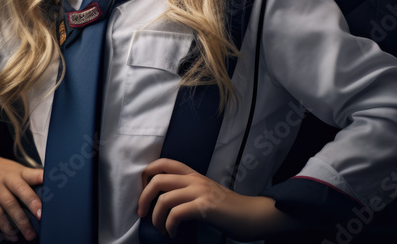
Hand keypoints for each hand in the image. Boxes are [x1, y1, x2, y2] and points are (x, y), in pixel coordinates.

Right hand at [0, 148, 43, 241]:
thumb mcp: (13, 169)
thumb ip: (28, 180)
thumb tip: (48, 195)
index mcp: (18, 171)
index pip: (32, 173)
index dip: (42, 177)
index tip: (52, 183)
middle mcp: (7, 178)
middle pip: (21, 189)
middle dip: (32, 202)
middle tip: (41, 216)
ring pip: (9, 204)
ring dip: (20, 221)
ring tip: (29, 234)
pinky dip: (5, 225)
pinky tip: (12, 235)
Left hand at [137, 158, 304, 240]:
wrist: (254, 215)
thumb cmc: (228, 209)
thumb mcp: (205, 192)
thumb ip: (187, 190)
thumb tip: (162, 200)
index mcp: (193, 174)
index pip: (162, 163)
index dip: (146, 174)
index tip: (143, 192)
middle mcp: (194, 179)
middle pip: (157, 180)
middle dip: (143, 198)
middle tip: (142, 213)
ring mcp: (200, 192)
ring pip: (164, 199)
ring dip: (156, 218)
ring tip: (161, 228)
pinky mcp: (205, 207)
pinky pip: (176, 214)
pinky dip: (169, 226)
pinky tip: (172, 233)